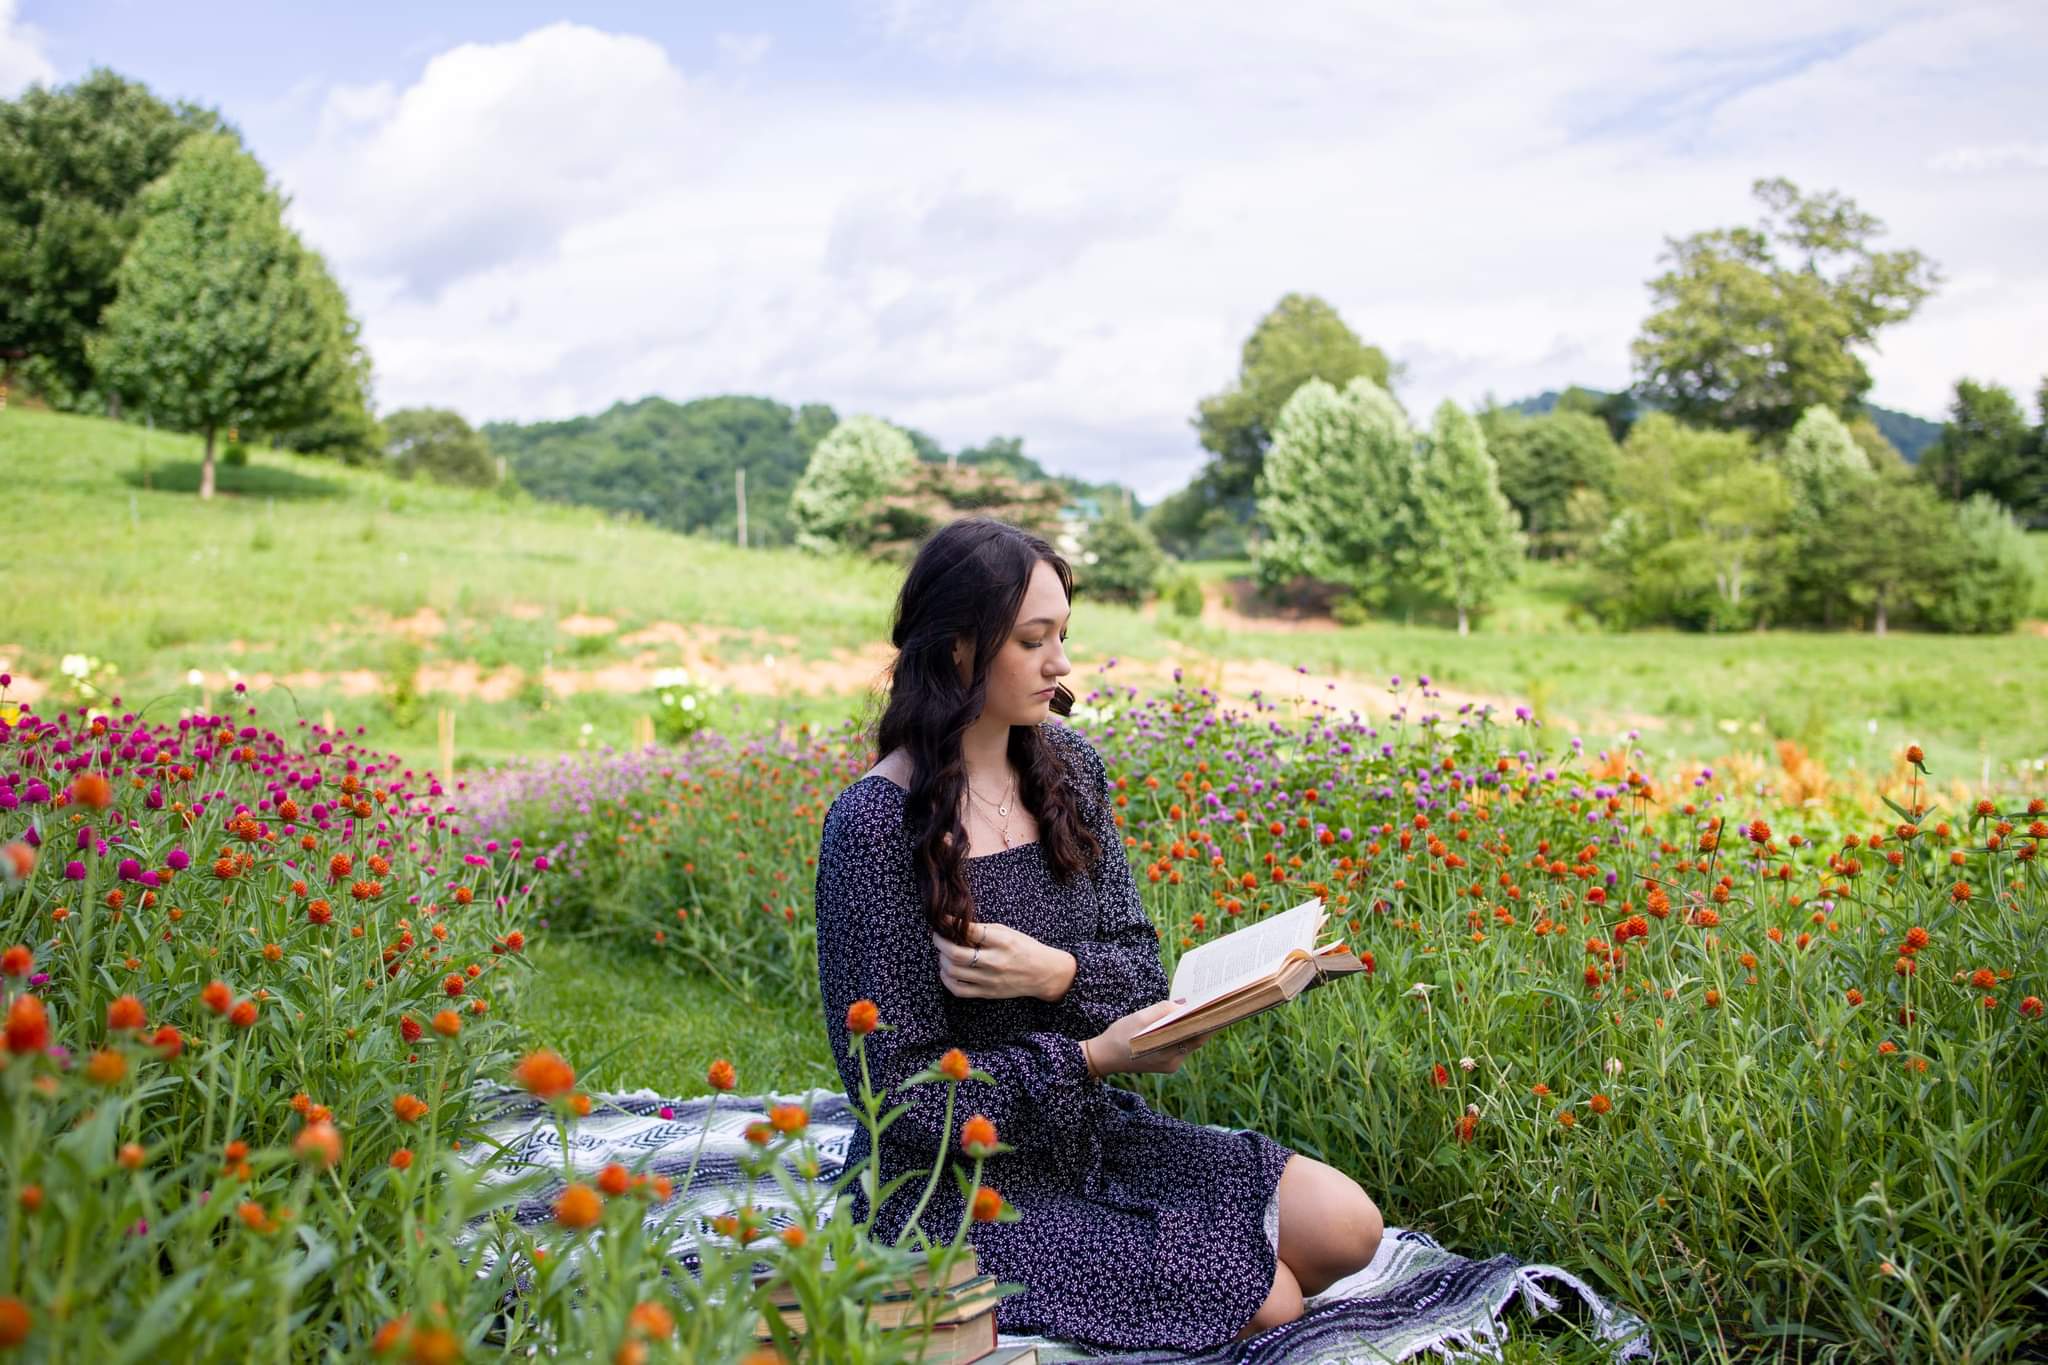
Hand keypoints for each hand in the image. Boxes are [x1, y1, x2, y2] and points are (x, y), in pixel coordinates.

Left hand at [932, 922, 1073, 1001]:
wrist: (1043, 974)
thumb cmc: (1025, 949)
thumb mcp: (1008, 932)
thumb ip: (984, 930)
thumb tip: (957, 926)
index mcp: (1002, 942)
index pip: (971, 931)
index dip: (951, 923)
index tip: (942, 919)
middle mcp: (995, 962)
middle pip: (956, 954)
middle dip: (940, 943)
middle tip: (937, 936)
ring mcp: (989, 980)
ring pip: (953, 972)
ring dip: (942, 959)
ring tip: (944, 953)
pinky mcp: (987, 993)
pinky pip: (958, 990)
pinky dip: (947, 979)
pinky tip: (947, 970)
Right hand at [1082, 999, 1216, 1077]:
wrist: (1103, 1057)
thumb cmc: (1119, 1035)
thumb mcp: (1139, 1017)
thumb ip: (1163, 1010)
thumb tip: (1184, 1005)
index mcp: (1166, 1052)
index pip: (1196, 1035)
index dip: (1209, 1021)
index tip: (1220, 1008)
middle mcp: (1172, 1062)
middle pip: (1195, 1039)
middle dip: (1204, 1022)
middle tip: (1215, 1004)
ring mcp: (1170, 1064)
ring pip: (1189, 1042)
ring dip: (1194, 1027)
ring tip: (1202, 1009)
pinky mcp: (1166, 1063)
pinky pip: (1181, 1046)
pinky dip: (1184, 1033)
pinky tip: (1184, 1020)